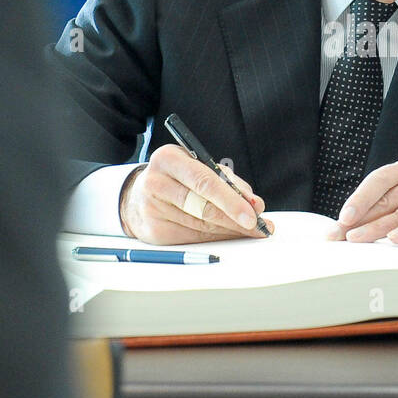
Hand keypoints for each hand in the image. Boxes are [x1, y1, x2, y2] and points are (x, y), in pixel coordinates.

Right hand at [119, 144, 273, 244]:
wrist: (138, 196)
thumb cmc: (177, 178)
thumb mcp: (197, 167)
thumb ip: (227, 181)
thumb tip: (254, 204)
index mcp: (169, 158)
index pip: (204, 181)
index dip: (231, 199)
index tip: (254, 212)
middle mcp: (156, 182)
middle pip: (203, 207)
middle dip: (235, 219)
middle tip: (259, 226)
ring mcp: (152, 209)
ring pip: (201, 226)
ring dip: (230, 230)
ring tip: (250, 230)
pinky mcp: (154, 231)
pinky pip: (193, 238)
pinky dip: (214, 238)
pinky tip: (228, 234)